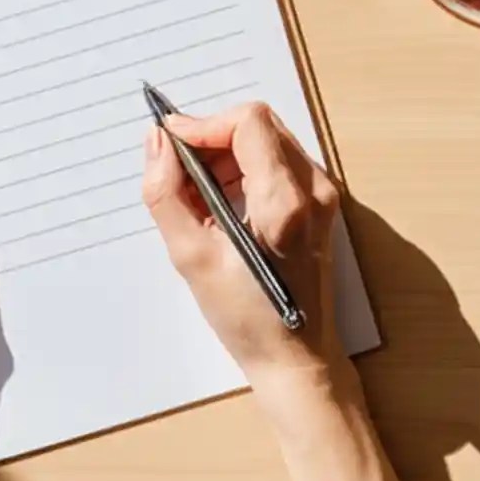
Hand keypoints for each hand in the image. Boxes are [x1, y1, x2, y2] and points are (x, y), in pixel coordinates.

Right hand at [141, 102, 405, 480]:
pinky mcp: (319, 204)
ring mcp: (322, 195)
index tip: (169, 142)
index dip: (203, 124)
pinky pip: (278, 162)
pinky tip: (219, 203)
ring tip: (195, 193)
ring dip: (226, 153)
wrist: (296, 357)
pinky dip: (244, 169)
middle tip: (177, 168)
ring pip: (268, 140)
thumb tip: (157, 145)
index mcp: (285, 201)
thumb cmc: (249, 318)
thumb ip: (167, 194)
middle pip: (258, 126)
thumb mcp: (191, 258)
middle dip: (212, 137)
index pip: (248, 123)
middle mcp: (313, 189)